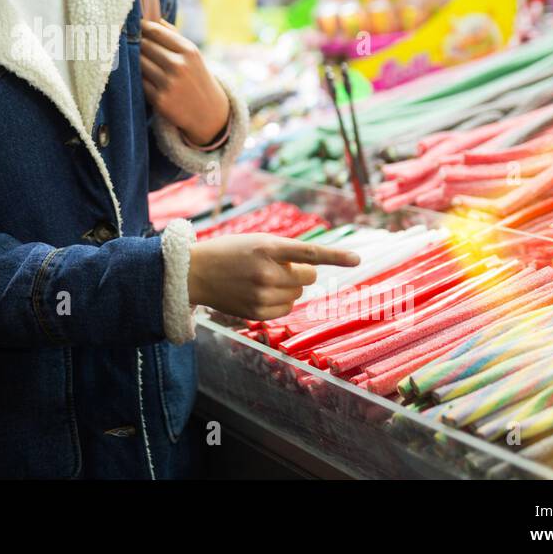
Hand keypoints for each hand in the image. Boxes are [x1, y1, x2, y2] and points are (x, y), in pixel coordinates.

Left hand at [140, 17, 229, 145]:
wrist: (208, 112)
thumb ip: (173, 35)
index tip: (133, 25)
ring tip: (131, 57)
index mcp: (188, 50)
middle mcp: (179, 66)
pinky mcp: (160, 100)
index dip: (141, 26)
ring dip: (133, 60)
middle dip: (135, 42)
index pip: (155, 31)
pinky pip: (139, 82)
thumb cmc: (196, 77)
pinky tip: (137, 76)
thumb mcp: (192, 54)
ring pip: (139, 63)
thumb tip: (151, 18)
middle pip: (144, 46)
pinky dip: (136, 78)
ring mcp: (169, 84)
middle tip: (127, 40)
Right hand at [187, 234, 360, 320]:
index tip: (357, 259)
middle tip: (278, 267)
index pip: (309, 252)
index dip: (336, 256)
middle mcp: (267, 272)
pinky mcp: (258, 313)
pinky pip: (286, 308)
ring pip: (298, 294)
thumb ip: (284, 251)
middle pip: (309, 276)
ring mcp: (263, 295)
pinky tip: (260, 293)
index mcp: (268, 247)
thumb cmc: (229, 252)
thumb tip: (313, 270)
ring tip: (262, 279)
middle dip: (300, 272)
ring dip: (288, 286)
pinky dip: (280, 301)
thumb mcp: (255, 241)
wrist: (195, 273)